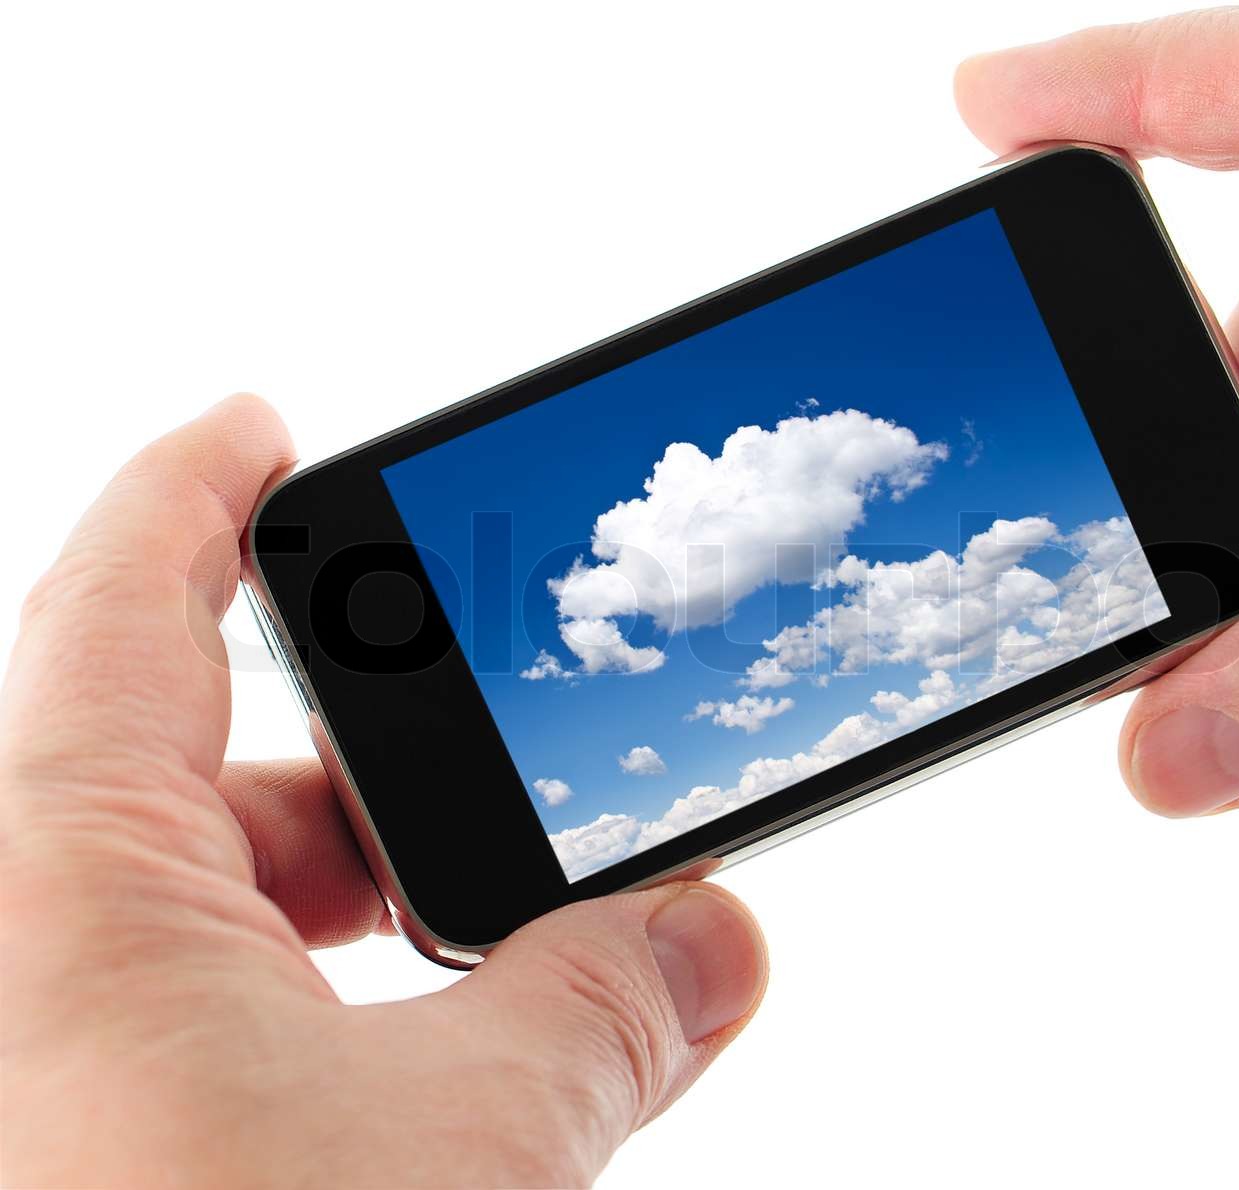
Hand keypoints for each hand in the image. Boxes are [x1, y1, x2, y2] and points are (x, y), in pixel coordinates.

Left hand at [0, 396, 766, 1186]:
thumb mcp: (464, 1143)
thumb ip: (604, 1012)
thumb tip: (709, 941)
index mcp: (62, 887)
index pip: (121, 602)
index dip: (199, 486)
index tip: (262, 423)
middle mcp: (36, 955)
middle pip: (201, 772)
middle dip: (375, 757)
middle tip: (505, 757)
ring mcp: (63, 1056)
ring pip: (221, 915)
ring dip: (374, 917)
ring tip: (517, 955)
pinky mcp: (100, 1145)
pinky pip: (217, 1021)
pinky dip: (338, 1018)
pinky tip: (441, 1070)